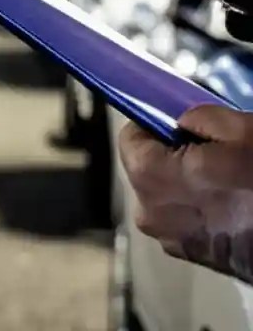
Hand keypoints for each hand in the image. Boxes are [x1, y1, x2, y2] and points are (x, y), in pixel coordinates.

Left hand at [120, 105, 252, 283]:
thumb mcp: (243, 130)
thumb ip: (199, 117)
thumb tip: (181, 121)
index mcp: (149, 177)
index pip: (131, 138)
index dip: (156, 126)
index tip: (184, 125)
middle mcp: (149, 212)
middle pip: (149, 169)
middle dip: (174, 156)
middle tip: (214, 152)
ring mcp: (171, 239)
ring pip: (168, 195)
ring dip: (188, 184)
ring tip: (226, 180)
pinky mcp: (193, 256)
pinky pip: (186, 219)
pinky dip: (200, 209)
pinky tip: (231, 204)